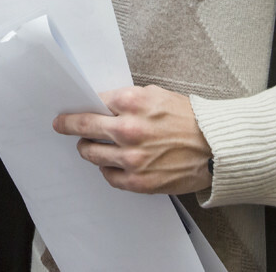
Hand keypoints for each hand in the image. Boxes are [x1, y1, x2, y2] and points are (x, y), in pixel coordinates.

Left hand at [53, 85, 211, 194]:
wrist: (214, 148)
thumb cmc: (188, 119)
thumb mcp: (157, 95)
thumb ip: (127, 99)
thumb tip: (102, 104)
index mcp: (132, 103)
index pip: (93, 102)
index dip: (80, 106)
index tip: (68, 111)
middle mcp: (128, 130)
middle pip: (84, 127)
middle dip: (69, 125)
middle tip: (61, 125)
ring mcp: (131, 158)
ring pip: (92, 154)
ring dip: (88, 149)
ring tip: (89, 146)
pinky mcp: (139, 181)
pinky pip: (109, 176)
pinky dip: (107, 169)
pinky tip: (111, 163)